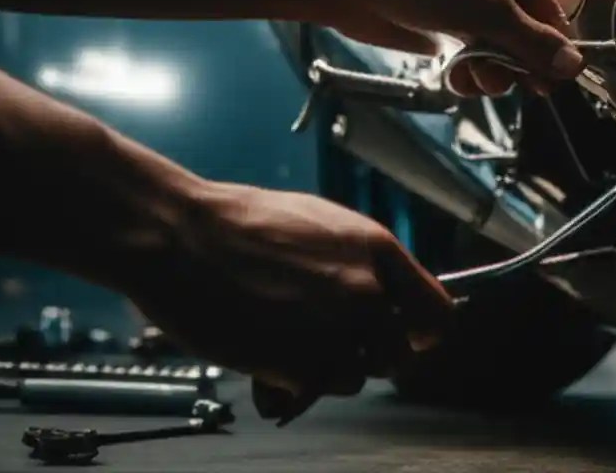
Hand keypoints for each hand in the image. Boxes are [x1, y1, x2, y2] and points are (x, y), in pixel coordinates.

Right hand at [125, 181, 452, 399]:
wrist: (180, 237)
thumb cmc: (238, 225)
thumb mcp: (321, 224)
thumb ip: (362, 262)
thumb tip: (384, 293)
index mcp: (376, 251)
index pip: (435, 313)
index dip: (421, 332)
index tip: (407, 337)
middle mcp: (366, 292)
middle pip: (398, 355)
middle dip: (368, 354)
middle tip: (330, 341)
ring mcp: (336, 331)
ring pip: (354, 377)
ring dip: (324, 368)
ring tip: (284, 337)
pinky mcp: (301, 366)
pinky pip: (313, 391)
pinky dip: (290, 383)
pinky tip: (263, 352)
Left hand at [307, 0, 582, 95]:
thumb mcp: (487, 11)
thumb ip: (533, 42)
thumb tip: (573, 65)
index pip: (548, 7)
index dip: (550, 47)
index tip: (547, 82)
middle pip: (523, 30)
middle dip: (513, 62)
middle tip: (503, 83)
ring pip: (496, 44)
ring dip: (489, 70)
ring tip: (472, 79)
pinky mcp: (441, 16)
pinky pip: (470, 49)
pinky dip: (467, 67)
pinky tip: (456, 76)